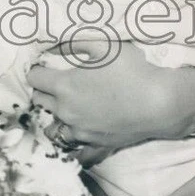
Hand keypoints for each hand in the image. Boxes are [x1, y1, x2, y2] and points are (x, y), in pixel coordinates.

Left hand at [28, 35, 194, 151]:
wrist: (161, 102)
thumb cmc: (132, 70)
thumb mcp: (103, 45)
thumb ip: (73, 42)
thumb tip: (51, 44)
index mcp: (64, 86)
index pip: (34, 78)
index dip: (38, 70)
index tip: (46, 67)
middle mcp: (66, 112)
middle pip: (40, 102)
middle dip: (45, 91)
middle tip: (58, 83)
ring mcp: (80, 132)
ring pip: (54, 128)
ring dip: (56, 117)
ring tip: (68, 109)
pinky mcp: (96, 145)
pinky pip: (77, 153)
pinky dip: (73, 146)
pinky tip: (78, 138)